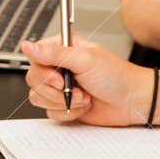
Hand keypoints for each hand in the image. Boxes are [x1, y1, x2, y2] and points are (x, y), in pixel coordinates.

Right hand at [21, 37, 153, 126]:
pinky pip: (50, 112)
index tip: (60, 78)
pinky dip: (68, 112)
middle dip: (55, 90)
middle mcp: (59, 67)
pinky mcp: (63, 104)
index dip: (44, 71)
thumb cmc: (116, 76)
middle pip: (33, 79)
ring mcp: (60, 87)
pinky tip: (84, 105)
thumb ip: (54, 53)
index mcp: (62, 49)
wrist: (131, 102)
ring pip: (38, 97)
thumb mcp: (85, 59)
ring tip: (83, 96)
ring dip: (63, 101)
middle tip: (74, 87)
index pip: (35, 57)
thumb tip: (27, 45)